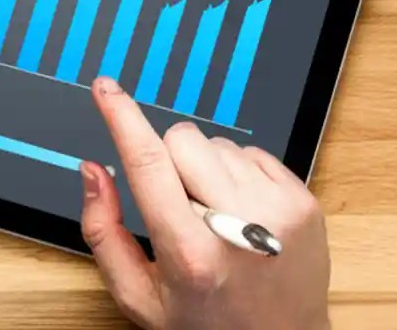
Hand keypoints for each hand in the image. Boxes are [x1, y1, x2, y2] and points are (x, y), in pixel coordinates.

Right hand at [80, 77, 329, 329]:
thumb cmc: (207, 324)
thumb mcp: (138, 295)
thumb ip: (103, 231)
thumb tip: (93, 172)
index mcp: (190, 253)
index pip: (149, 164)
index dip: (122, 117)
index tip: (107, 89)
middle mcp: (239, 228)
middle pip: (182, 142)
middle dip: (167, 160)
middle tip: (175, 202)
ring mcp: (279, 212)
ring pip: (217, 143)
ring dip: (204, 168)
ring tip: (212, 214)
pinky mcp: (303, 203)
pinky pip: (252, 152)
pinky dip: (237, 173)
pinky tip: (238, 210)